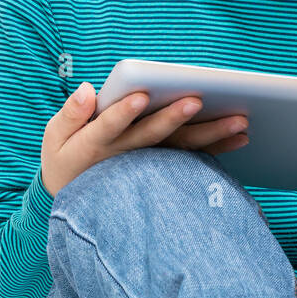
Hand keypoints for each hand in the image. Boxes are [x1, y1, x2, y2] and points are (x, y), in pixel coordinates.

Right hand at [41, 83, 249, 198]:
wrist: (81, 208)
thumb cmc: (68, 161)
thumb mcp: (55, 140)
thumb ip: (69, 115)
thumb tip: (87, 89)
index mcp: (94, 144)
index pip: (108, 127)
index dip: (123, 112)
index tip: (141, 95)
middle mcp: (126, 157)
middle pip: (152, 137)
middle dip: (175, 118)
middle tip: (197, 99)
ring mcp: (149, 168)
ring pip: (181, 150)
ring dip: (211, 135)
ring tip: (239, 122)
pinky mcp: (166, 173)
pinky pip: (194, 160)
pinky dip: (219, 150)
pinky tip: (241, 137)